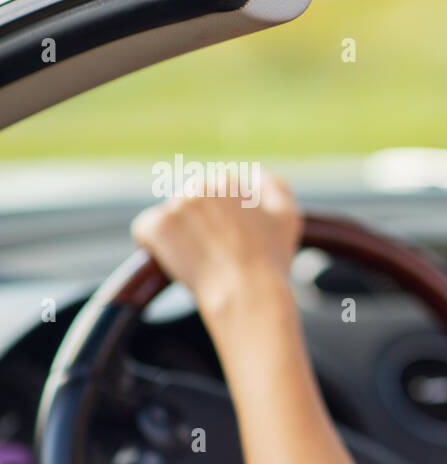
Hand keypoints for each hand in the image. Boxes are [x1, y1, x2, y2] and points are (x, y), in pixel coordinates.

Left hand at [130, 172, 302, 316]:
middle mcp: (201, 186)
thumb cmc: (269, 260)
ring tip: (198, 261)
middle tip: (215, 255)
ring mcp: (177, 205)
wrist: (247, 290)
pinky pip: (144, 231)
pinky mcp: (157, 225)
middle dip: (197, 227)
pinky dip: (152, 245)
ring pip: (169, 220)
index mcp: (229, 182)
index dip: (220, 223)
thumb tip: (256, 173)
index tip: (229, 244)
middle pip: (189, 207)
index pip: (213, 199)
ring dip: (178, 238)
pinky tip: (174, 260)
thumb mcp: (286, 217)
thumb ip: (274, 187)